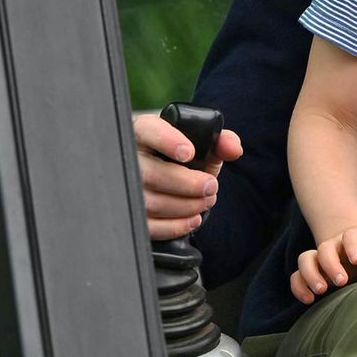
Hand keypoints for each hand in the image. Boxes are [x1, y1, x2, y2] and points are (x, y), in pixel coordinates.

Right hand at [136, 112, 243, 239]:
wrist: (166, 177)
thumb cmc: (182, 158)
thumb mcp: (202, 145)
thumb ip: (221, 142)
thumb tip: (233, 149)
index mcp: (145, 132)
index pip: (149, 131)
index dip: (167, 141)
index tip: (189, 153)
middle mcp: (129, 158)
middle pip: (151, 174)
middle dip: (188, 185)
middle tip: (211, 187)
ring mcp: (123, 188)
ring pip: (151, 202)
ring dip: (186, 206)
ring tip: (206, 201)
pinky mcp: (128, 213)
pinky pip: (148, 226)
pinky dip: (175, 226)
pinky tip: (193, 218)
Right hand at [290, 227, 356, 303]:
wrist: (356, 249)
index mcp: (356, 239)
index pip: (352, 237)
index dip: (353, 246)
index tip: (356, 259)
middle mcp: (335, 246)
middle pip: (325, 248)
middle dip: (330, 264)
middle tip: (340, 281)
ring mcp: (320, 258)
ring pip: (305, 258)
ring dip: (310, 274)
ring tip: (320, 291)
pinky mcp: (311, 271)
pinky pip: (296, 275)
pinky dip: (298, 286)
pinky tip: (308, 300)